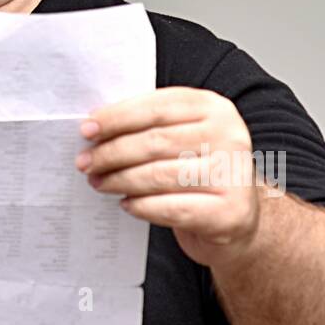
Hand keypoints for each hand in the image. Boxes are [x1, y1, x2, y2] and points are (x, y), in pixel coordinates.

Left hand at [77, 87, 261, 269]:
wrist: (239, 217)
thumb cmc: (201, 170)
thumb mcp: (185, 136)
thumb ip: (152, 125)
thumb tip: (97, 127)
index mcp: (214, 108)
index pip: (156, 107)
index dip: (117, 117)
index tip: (87, 129)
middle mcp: (229, 137)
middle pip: (154, 141)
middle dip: (112, 152)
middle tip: (85, 161)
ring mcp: (233, 175)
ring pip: (159, 175)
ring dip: (119, 179)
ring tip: (98, 182)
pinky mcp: (229, 212)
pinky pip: (171, 208)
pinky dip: (141, 206)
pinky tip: (125, 204)